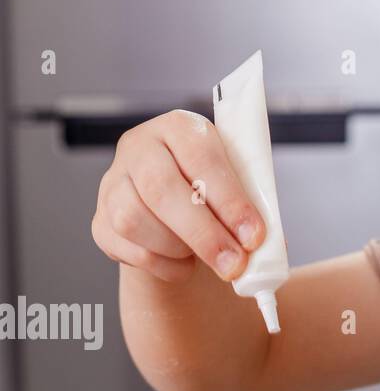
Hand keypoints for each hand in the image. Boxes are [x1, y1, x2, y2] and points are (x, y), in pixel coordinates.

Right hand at [91, 109, 264, 282]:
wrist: (178, 206)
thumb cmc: (216, 189)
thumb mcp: (239, 182)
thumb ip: (253, 206)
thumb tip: (269, 249)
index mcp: (180, 127)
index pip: (202, 159)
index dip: (230, 201)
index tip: (254, 236)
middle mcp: (139, 147)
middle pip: (161, 189)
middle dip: (203, 233)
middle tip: (234, 263)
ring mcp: (112, 183)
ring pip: (134, 220)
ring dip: (178, 247)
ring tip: (203, 254)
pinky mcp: (99, 220)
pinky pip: (125, 247)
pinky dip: (161, 264)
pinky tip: (183, 262)